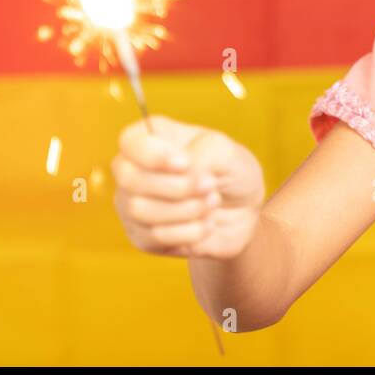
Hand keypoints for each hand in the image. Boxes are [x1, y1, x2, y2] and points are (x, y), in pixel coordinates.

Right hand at [112, 114, 264, 259]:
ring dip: (186, 209)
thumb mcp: (225, 152)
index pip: (130, 141)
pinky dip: (188, 233)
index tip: (184, 164)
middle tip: (210, 185)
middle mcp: (134, 169)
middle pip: (129, 178)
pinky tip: (207, 225)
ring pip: (140, 210)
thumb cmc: (231, 171)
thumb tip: (180, 175)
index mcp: (151, 137)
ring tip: (213, 203)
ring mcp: (133, 204)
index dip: (153, 155)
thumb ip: (200, 156)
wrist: (244, 211)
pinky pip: (154, 237)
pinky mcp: (143, 236)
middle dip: (176, 186)